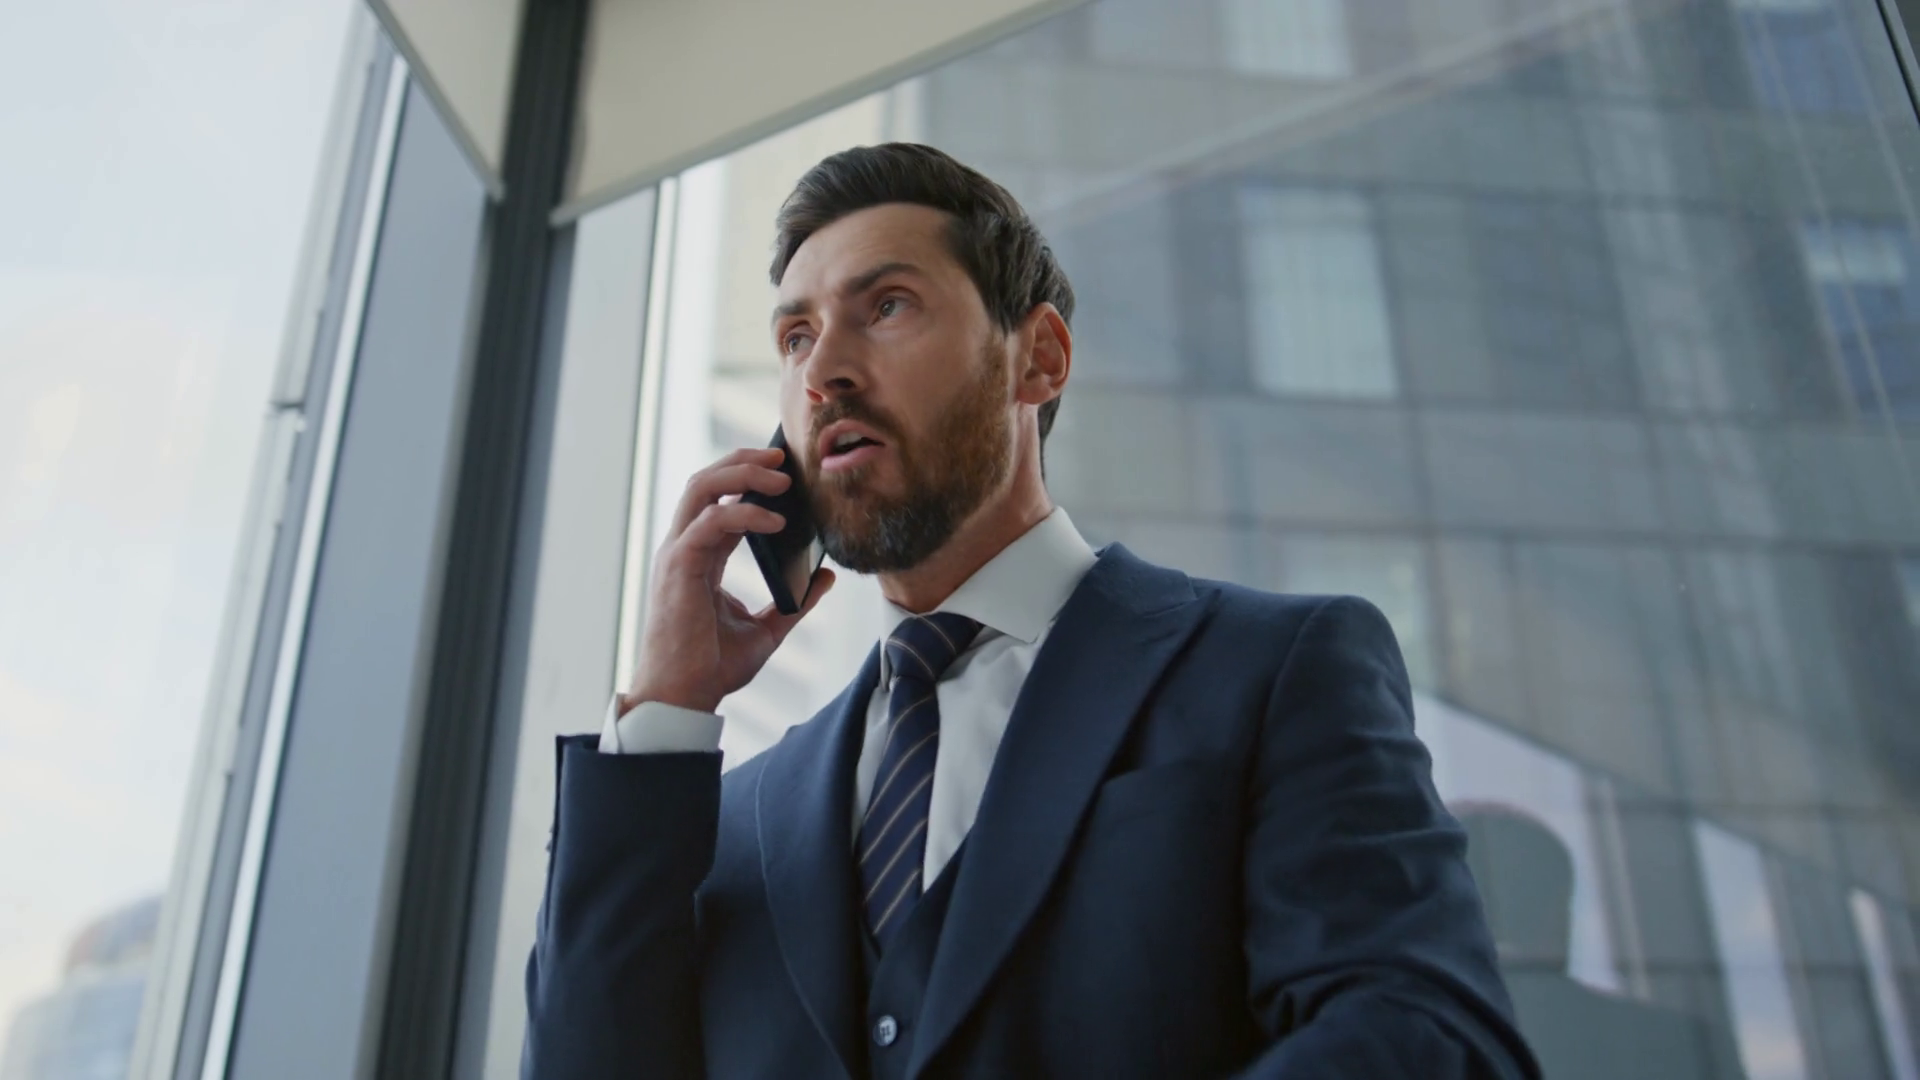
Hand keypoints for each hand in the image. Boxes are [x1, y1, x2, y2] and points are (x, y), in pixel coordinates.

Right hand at [623, 446, 835, 713]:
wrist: (683, 699)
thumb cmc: (712, 667)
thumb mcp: (767, 630)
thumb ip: (796, 603)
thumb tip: (826, 577)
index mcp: (700, 557)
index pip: (721, 501)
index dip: (749, 479)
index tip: (786, 470)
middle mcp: (684, 548)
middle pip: (705, 481)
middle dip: (744, 461)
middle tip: (783, 457)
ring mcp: (677, 554)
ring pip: (701, 488)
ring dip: (742, 473)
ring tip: (781, 477)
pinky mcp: (679, 566)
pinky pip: (711, 521)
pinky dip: (744, 513)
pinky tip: (776, 520)